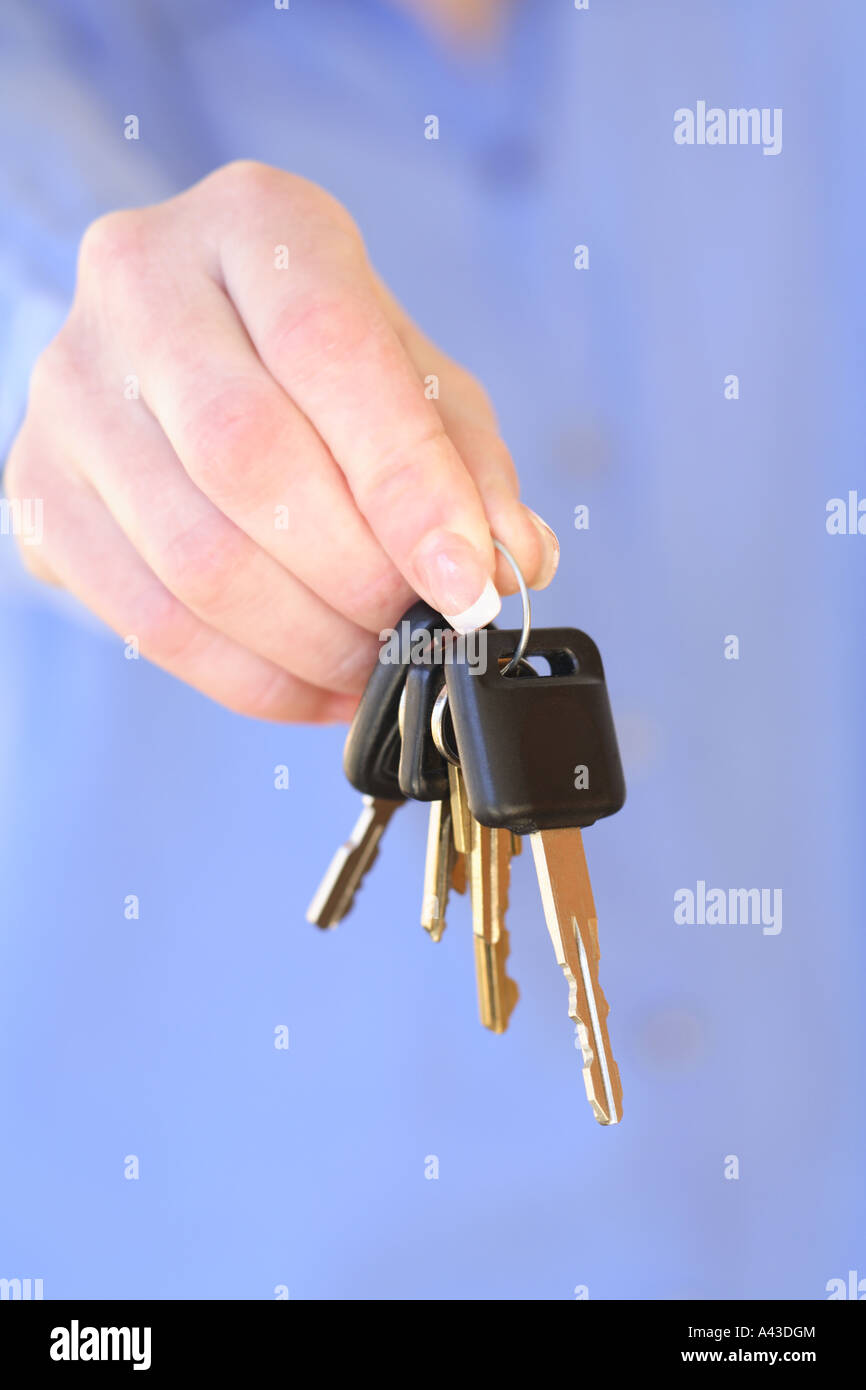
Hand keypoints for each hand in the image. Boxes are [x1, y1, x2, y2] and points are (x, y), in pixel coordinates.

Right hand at [4, 161, 558, 720]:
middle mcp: (140, 282)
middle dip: (355, 574)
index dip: (405, 483)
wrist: (187, 353)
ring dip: (306, 642)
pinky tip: (313, 687)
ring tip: (372, 662)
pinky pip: (145, 618)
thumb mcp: (415, 379)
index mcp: (257, 224)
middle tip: (415, 627)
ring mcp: (72, 386)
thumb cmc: (319, 362)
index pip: (328, 347)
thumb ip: (466, 461)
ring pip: (193, 555)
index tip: (467, 583)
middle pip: (247, 456)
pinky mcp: (38, 484)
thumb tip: (509, 560)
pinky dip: (247, 678)